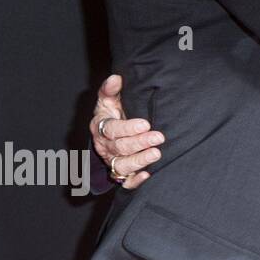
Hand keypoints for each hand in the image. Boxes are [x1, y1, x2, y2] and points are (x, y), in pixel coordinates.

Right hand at [90, 74, 163, 189]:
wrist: (109, 134)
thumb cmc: (112, 114)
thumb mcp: (109, 100)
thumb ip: (111, 90)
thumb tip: (116, 78)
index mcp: (101, 127)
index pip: (111, 129)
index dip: (127, 128)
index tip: (145, 124)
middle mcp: (105, 146)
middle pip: (119, 147)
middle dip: (139, 143)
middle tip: (158, 137)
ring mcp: (112, 160)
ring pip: (122, 166)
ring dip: (139, 161)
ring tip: (157, 154)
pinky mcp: (120, 173)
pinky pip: (125, 182)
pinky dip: (135, 181)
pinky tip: (148, 175)